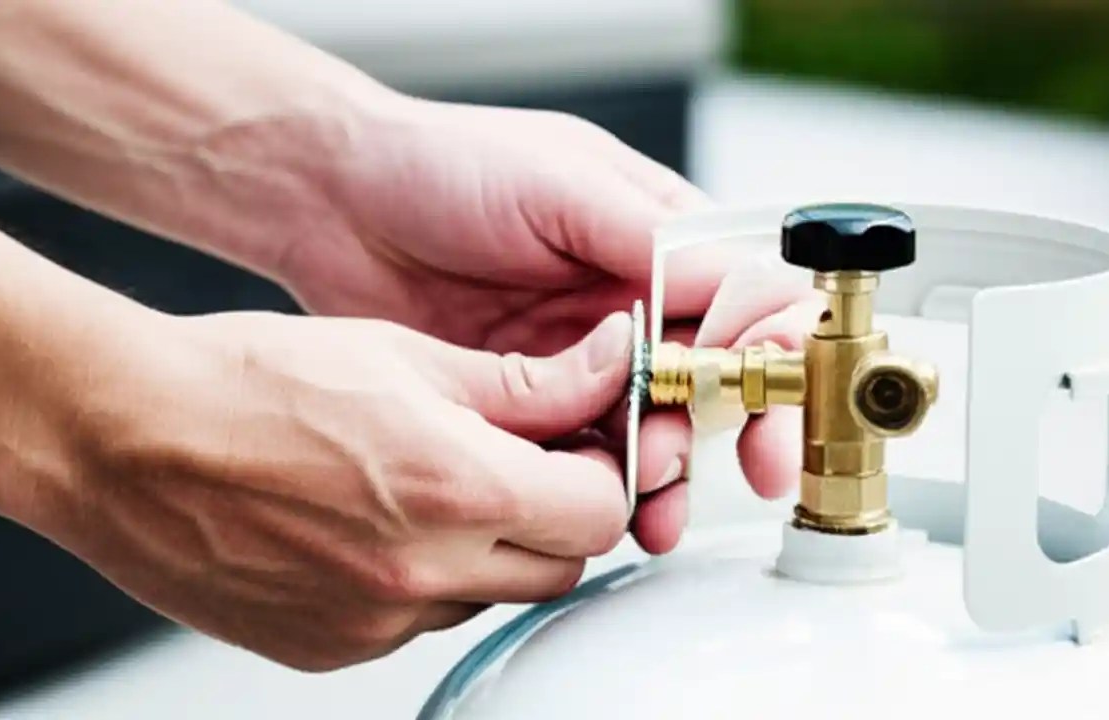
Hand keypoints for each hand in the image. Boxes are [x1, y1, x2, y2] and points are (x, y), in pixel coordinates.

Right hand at [61, 310, 633, 671]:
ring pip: (490, 597)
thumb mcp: (402, 355)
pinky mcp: (332, 648)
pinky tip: (371, 523)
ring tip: (425, 484)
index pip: (601, 513)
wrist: (120, 437)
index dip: (602, 473)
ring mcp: (374, 622)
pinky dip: (422, 580)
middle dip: (555, 516)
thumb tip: (609, 369)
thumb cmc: (246, 380)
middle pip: (560, 567)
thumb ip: (524, 383)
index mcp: (455, 487)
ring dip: (488, 549)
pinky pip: (417, 621)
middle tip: (514, 462)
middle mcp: (421, 572)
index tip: (578, 445)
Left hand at [269, 98, 816, 552]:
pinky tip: (611, 503)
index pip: (747, 299)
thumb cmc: (441, 164)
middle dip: (739, 423)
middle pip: (717, 374)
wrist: (336, 202)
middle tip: (746, 464)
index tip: (764, 391)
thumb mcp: (558, 183)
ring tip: (658, 492)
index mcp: (657, 239)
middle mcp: (631, 302)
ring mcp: (583, 357)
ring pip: (658, 424)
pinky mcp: (533, 398)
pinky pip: (587, 449)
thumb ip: (647, 238)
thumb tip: (735, 281)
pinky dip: (606, 481)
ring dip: (672, 464)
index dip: (773, 350)